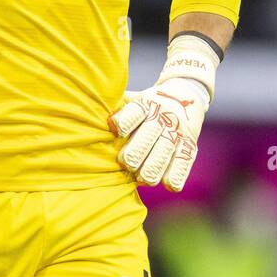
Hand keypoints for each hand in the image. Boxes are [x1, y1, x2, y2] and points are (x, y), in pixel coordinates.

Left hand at [108, 77, 208, 191]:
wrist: (187, 95)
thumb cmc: (148, 104)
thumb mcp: (134, 98)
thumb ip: (114, 108)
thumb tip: (86, 119)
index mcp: (146, 104)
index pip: (133, 114)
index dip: (122, 124)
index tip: (114, 131)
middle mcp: (164, 117)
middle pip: (146, 139)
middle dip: (133, 156)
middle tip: (125, 162)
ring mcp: (178, 134)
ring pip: (162, 158)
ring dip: (148, 172)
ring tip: (141, 177)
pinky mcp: (190, 148)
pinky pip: (181, 168)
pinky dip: (172, 179)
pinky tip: (163, 181)